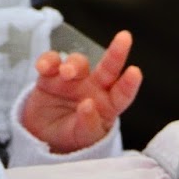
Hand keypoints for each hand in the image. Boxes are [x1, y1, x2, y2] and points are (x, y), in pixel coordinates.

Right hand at [21, 30, 141, 152]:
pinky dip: (48, 61)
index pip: (122, 93)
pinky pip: (51, 62)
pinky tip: (44, 68)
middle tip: (124, 38)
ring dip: (74, 64)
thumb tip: (88, 105)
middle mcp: (94, 87)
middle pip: (108, 68)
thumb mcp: (84, 139)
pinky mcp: (51, 76)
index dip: (129, 84)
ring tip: (67, 73)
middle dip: (116, 53)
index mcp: (108, 104)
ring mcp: (73, 79)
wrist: (42, 138)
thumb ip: (88, 125)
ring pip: (78, 63)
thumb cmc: (72, 137)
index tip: (135, 72)